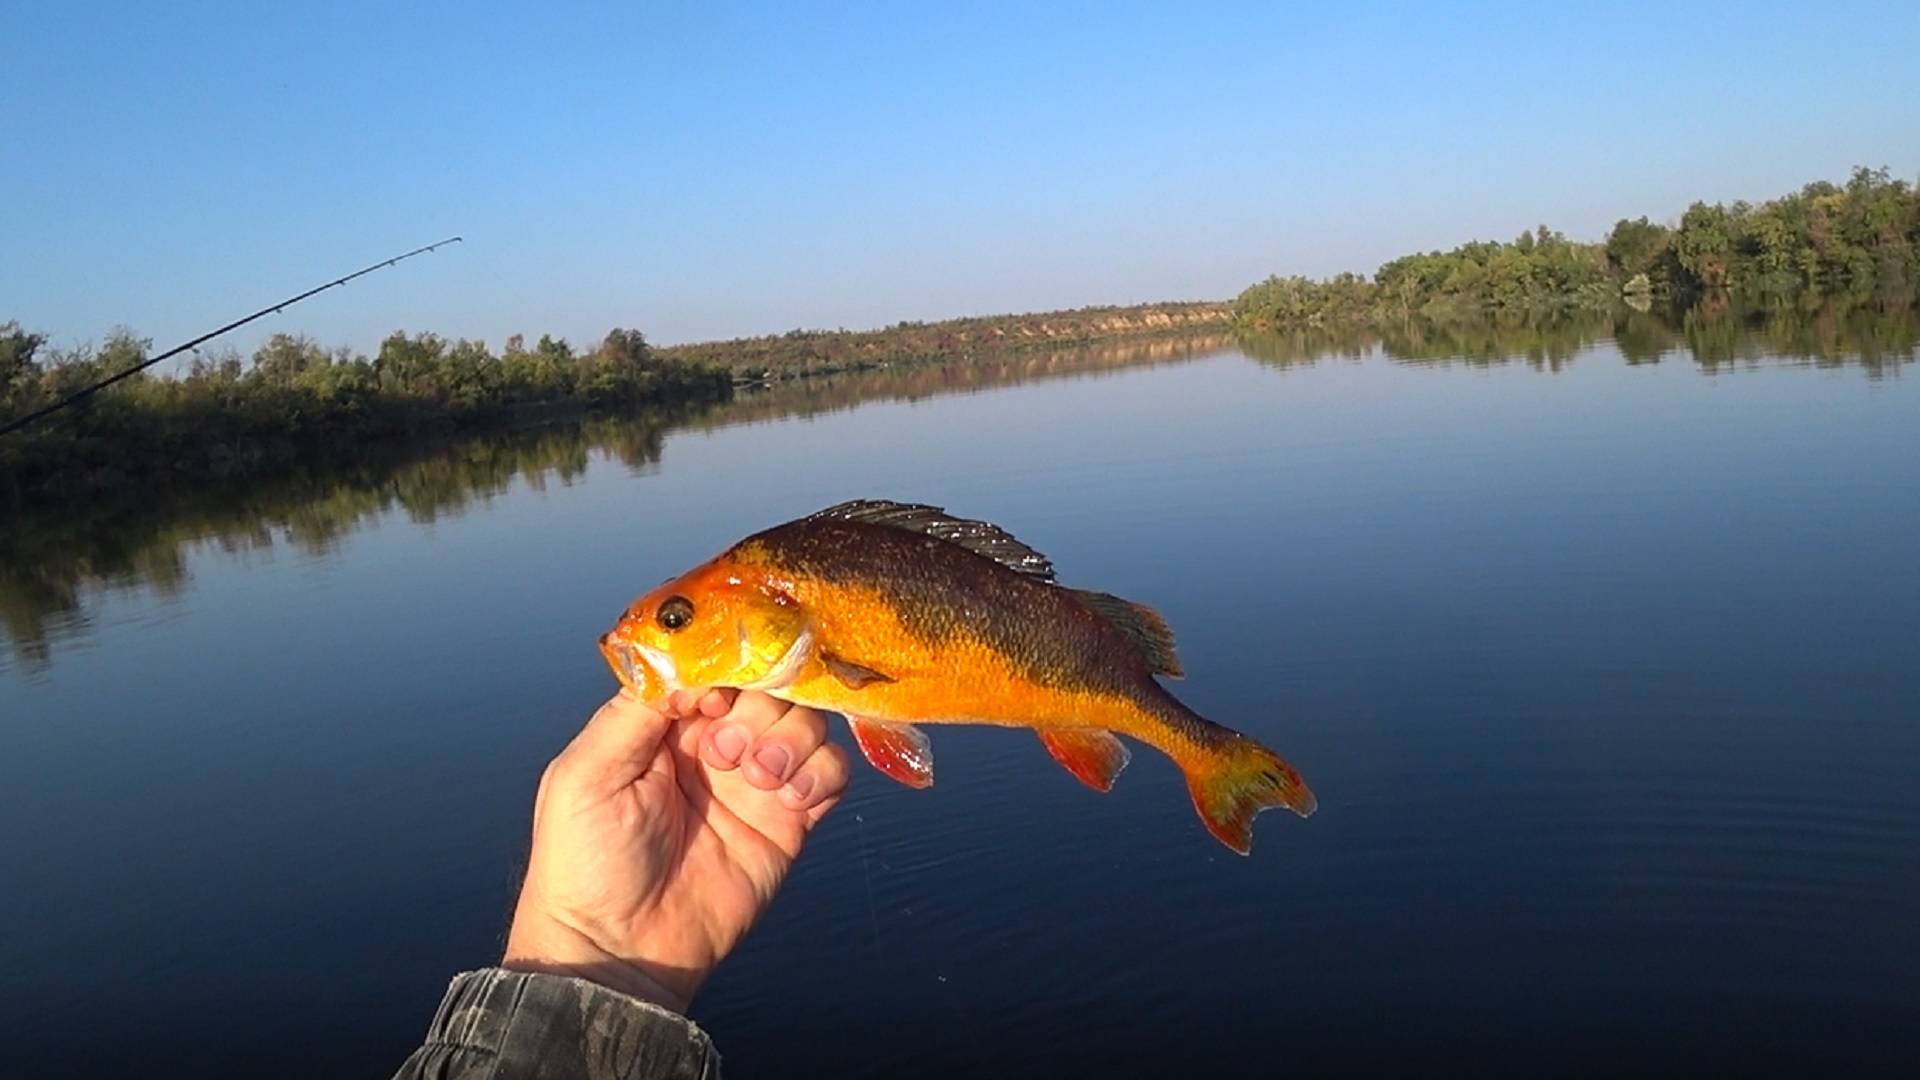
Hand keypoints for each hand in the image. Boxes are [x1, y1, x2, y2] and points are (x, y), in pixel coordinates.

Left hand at [503, 688, 850, 1011]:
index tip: (716, 697)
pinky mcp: (790, 821)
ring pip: (805, 722)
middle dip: (759, 707)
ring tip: (760, 779)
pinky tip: (790, 799)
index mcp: (663, 722)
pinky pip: (830, 773)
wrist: (620, 951)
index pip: (715, 665)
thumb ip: (636, 708)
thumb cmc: (585, 863)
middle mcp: (713, 742)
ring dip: (791, 739)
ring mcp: (754, 781)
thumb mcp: (586, 773)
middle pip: (768, 686)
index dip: (726, 668)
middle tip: (727, 751)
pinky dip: (821, 773)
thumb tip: (687, 658)